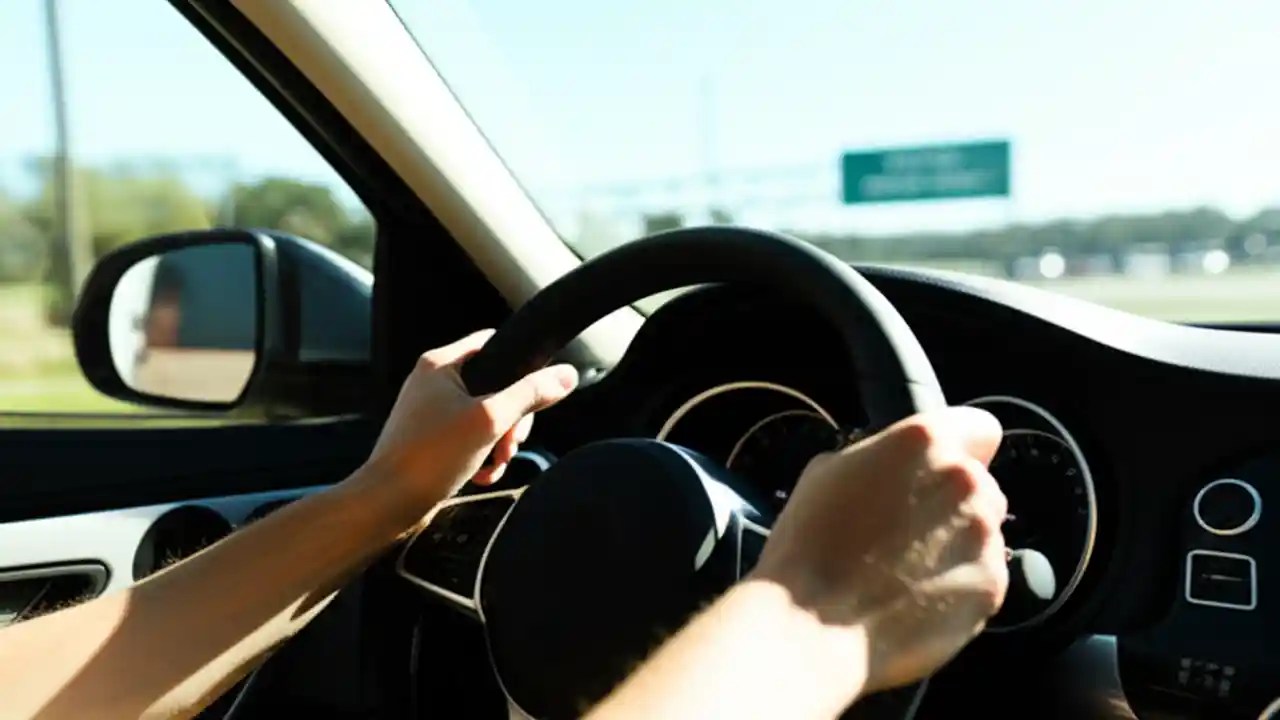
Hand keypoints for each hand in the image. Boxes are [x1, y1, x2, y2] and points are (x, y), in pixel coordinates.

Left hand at [360, 329, 577, 517]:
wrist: (387, 503)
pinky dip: (482, 456)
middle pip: (495, 386)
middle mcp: (432, 383)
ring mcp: (430, 413)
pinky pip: (470, 440)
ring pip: (486, 417)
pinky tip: (481, 475)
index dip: (519, 367)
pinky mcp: (430, 441)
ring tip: (496, 463)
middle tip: (512, 441)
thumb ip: (530, 394)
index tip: (532, 395)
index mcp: (440, 364)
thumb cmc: (429, 457)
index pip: (492, 343)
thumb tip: (565, 375)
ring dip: (500, 442)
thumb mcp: (490, 420)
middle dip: (513, 418)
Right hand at [751, 406, 1008, 696]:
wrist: (814, 623)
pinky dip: (958, 585)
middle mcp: (964, 481)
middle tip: (906, 529)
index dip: (960, 448)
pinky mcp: (991, 586)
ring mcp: (984, 535)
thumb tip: (892, 470)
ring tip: (906, 569)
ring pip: (984, 531)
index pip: (979, 427)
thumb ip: (879, 458)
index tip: (940, 469)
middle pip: (980, 484)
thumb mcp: (827, 472)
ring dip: (956, 544)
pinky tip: (916, 595)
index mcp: (923, 442)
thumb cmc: (810, 548)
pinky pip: (984, 576)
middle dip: (951, 503)